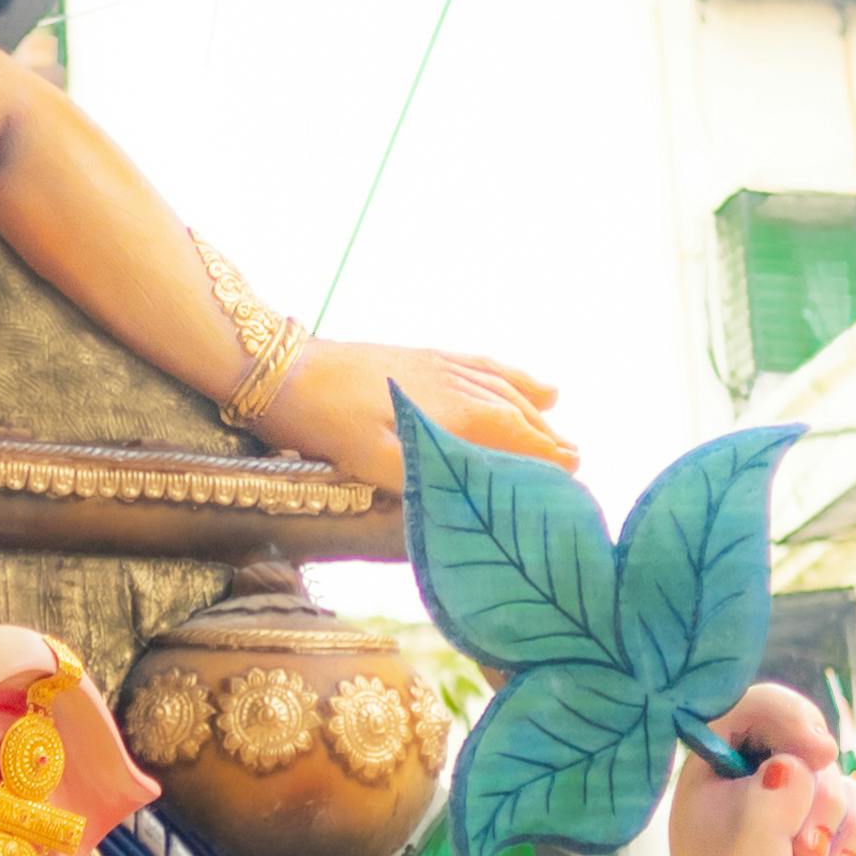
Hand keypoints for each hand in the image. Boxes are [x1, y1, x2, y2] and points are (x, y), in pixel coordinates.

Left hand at [262, 335, 572, 479]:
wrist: (281, 369)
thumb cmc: (324, 423)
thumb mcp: (372, 463)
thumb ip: (426, 479)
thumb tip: (470, 499)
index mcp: (448, 413)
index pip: (512, 436)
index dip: (542, 456)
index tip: (572, 475)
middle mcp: (454, 385)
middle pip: (514, 411)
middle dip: (545, 435)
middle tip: (574, 461)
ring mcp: (437, 366)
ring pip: (500, 385)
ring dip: (532, 405)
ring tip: (558, 419)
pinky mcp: (419, 355)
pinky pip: (479, 363)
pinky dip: (507, 373)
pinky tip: (521, 379)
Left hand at [663, 682, 855, 855]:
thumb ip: (770, 800)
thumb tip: (798, 766)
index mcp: (712, 786)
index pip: (746, 709)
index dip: (786, 715)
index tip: (814, 750)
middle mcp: (757, 798)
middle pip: (813, 753)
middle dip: (821, 806)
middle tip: (799, 855)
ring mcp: (803, 826)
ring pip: (853, 794)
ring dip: (846, 844)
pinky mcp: (845, 854)